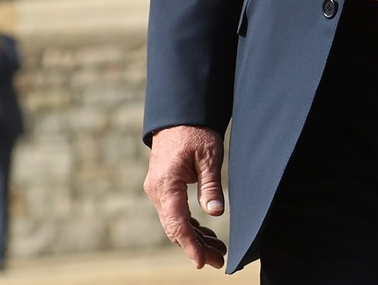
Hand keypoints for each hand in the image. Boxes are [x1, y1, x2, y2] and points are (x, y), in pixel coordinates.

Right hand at [143, 125, 228, 268]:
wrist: (179, 115)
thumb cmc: (195, 132)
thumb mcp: (209, 156)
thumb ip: (210, 185)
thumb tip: (216, 213)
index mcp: (166, 185)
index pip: (176, 223)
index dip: (190, 245)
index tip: (201, 261)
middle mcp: (157, 191)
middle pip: (175, 228)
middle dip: (196, 247)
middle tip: (219, 260)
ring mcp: (159, 191)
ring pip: (175, 222)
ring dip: (195, 238)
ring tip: (218, 251)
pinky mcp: (164, 188)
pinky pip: (175, 213)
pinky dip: (191, 225)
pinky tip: (206, 235)